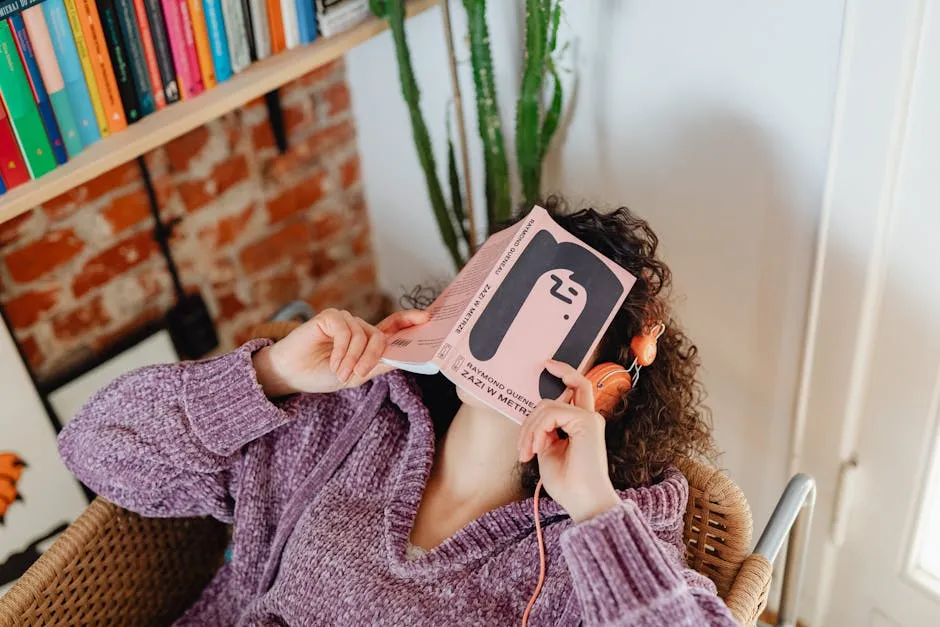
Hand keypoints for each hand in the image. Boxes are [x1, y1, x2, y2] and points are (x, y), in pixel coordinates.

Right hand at [251, 308, 428, 396]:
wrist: (292, 374)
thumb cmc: (322, 374)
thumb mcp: (355, 375)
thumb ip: (378, 365)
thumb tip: (404, 358)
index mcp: (367, 340)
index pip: (393, 326)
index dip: (410, 320)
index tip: (426, 318)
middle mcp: (358, 327)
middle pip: (380, 336)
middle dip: (372, 358)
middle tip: (357, 374)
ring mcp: (344, 320)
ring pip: (363, 336)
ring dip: (353, 359)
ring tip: (340, 373)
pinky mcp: (330, 317)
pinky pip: (346, 331)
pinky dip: (342, 351)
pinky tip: (334, 363)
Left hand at [518, 360, 621, 522]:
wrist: (583, 502)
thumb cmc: (568, 483)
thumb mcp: (549, 451)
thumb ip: (544, 431)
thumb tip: (536, 419)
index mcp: (582, 424)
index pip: (576, 389)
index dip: (565, 372)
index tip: (548, 364)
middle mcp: (589, 418)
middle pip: (559, 394)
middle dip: (532, 417)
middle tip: (523, 448)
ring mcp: (589, 418)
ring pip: (547, 407)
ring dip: (530, 430)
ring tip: (528, 453)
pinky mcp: (587, 422)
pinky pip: (551, 414)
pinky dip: (537, 431)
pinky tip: (537, 449)